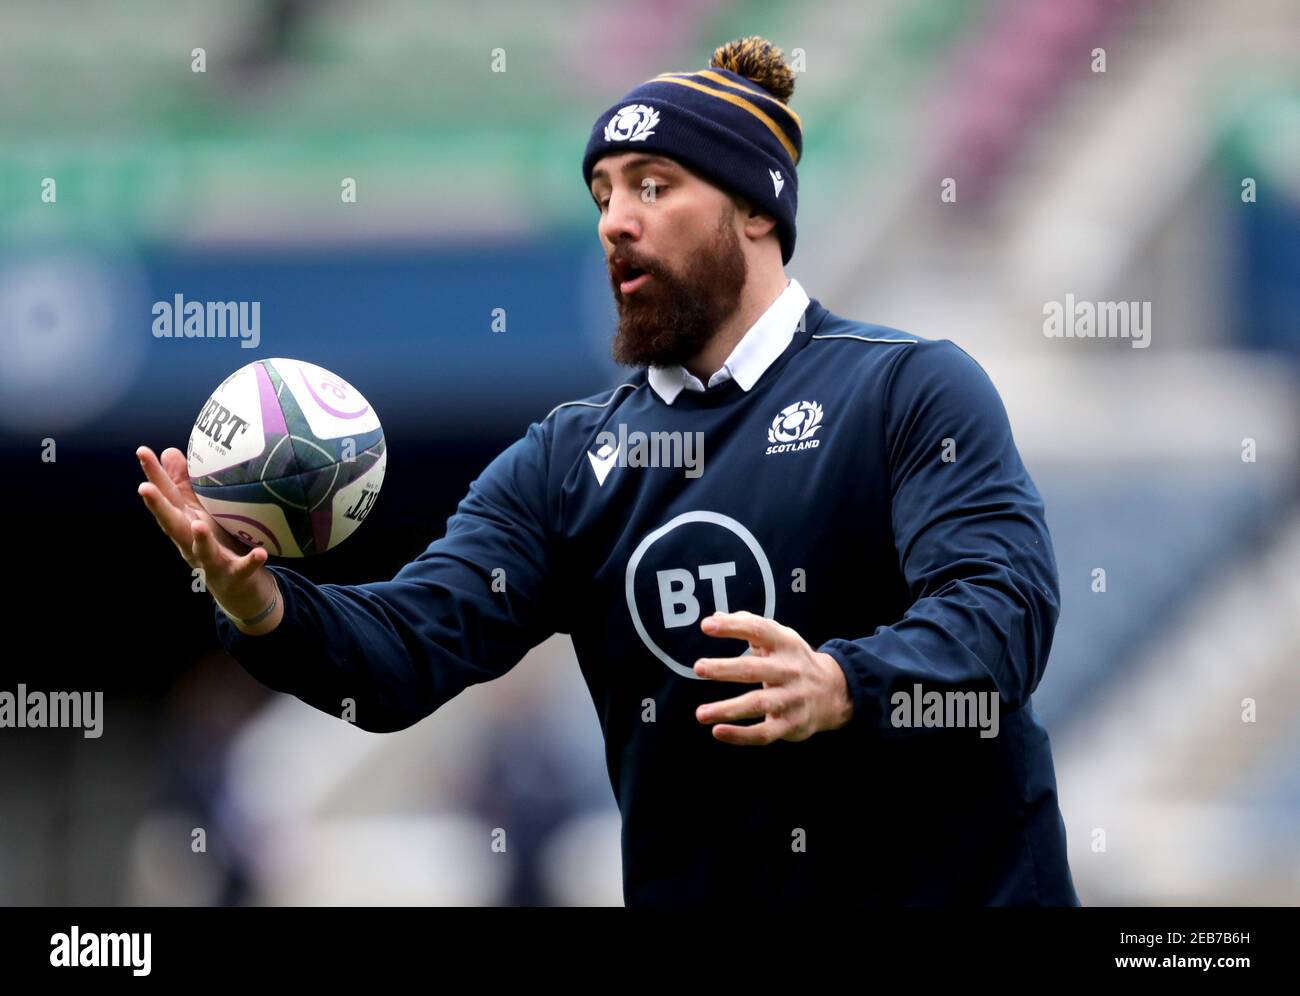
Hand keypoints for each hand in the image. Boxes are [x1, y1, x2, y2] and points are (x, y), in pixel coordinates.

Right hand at [135, 445, 278, 628]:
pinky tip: (260, 553)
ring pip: (202, 551)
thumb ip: (185, 485)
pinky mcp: (234, 575)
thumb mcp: (200, 513)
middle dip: (158, 507)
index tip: (142, 451)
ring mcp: (211, 562)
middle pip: (172, 524)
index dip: (153, 475)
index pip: (166, 496)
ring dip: (199, 538)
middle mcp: (191, 543)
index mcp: (185, 524)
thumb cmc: (218, 542)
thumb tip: (169, 451)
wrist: (239, 588)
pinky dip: (250, 561)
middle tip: (144, 488)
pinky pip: (243, 568)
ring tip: (199, 524)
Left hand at [693, 610, 853, 744]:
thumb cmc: (794, 660)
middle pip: (754, 669)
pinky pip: (764, 733)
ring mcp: (791, 699)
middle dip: (725, 669)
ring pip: (757, 704)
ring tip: (700, 713)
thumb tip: (714, 617)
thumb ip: (748, 625)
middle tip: (698, 667)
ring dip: (727, 709)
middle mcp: (789, 670)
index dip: (733, 626)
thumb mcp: (779, 638)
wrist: (835, 691)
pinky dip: (740, 735)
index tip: (706, 625)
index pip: (758, 630)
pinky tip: (717, 731)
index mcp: (785, 643)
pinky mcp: (791, 725)